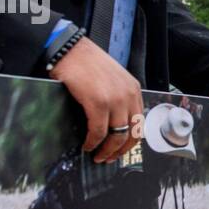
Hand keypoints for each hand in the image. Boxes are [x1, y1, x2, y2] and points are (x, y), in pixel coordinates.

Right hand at [51, 36, 143, 162]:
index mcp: (134, 89)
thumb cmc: (86, 63)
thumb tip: (113, 125)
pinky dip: (93, 142)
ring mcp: (115, 99)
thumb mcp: (112, 79)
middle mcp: (128, 95)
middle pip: (132, 133)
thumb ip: (117, 98)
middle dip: (120, 150)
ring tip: (97, 156)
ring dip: (107, 151)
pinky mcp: (98, 102)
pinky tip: (87, 145)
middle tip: (109, 158)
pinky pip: (98, 131)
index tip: (121, 150)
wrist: (69, 49)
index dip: (131, 141)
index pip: (140, 123)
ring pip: (117, 136)